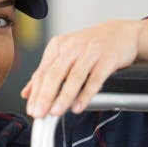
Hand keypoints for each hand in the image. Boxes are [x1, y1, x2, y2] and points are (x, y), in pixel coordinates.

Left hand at [23, 19, 141, 117]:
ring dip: (64, 97)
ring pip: (74, 77)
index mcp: (58, 46)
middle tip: (39, 113)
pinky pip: (95, 79)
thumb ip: (46, 72)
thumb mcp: (64, 54)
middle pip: (55, 74)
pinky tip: (78, 106)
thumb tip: (27, 93)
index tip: (31, 110)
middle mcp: (72, 47)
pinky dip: (86, 95)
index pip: (42, 72)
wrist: (121, 33)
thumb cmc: (90, 46)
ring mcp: (90, 52)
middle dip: (45, 96)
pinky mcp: (108, 59)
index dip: (35, 93)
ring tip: (56, 112)